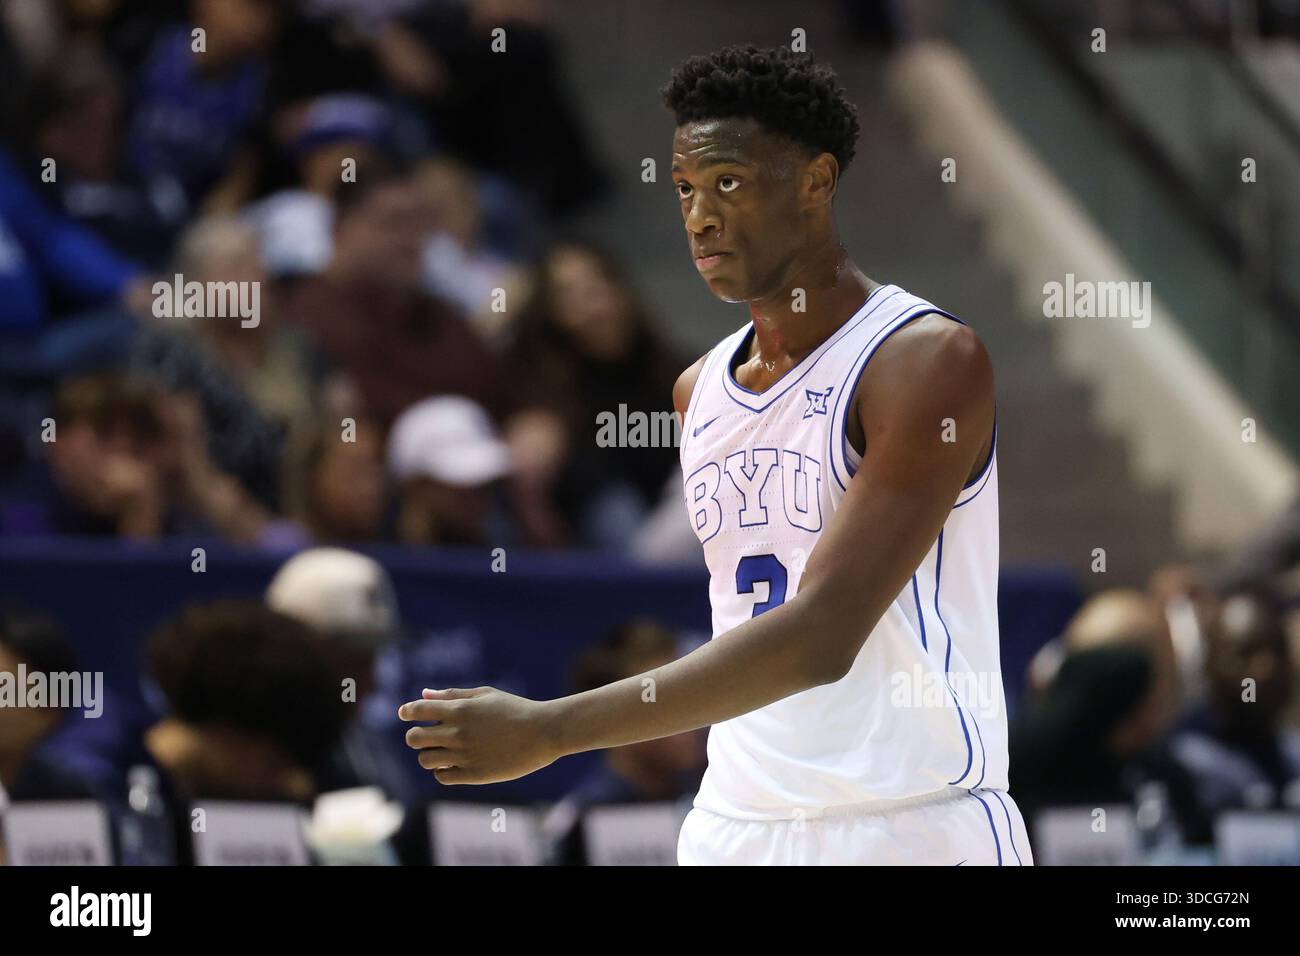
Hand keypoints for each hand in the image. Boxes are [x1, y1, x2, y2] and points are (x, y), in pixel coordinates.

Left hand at [399, 687, 560, 784]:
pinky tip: (453, 763)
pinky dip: (442, 770)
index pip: (418, 710)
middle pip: (414, 738)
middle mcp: (458, 732)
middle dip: (415, 735)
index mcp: (460, 709)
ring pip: (425, 759)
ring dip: (428, 754)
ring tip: (441, 751)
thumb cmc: (515, 709)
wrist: (543, 732)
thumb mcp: (485, 695)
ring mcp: (464, 755)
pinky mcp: (473, 774)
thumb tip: (424, 695)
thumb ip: (453, 694)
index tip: (406, 714)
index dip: (407, 712)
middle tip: (425, 735)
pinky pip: (442, 776)